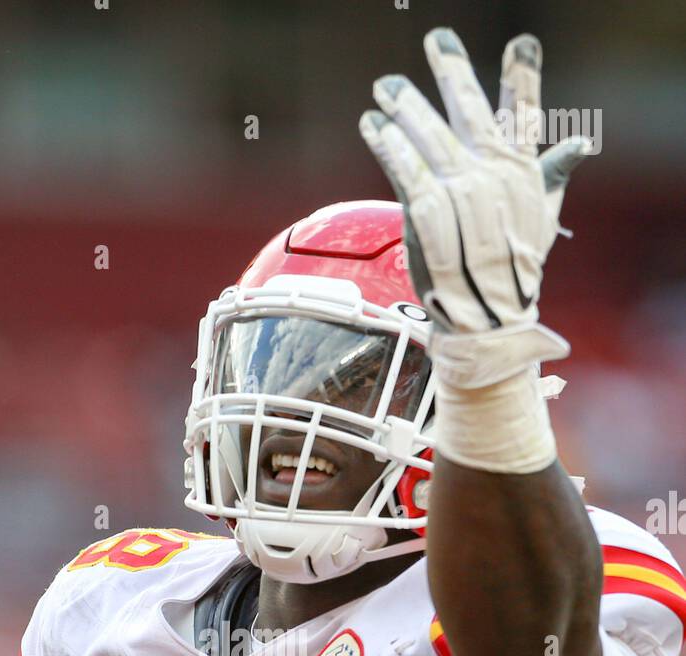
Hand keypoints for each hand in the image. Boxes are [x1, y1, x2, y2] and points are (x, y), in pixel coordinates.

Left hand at [360, 28, 590, 387]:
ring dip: (406, 106)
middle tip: (438, 39)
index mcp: (522, 174)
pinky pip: (405, 168)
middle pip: (472, 112)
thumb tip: (579, 144)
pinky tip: (373, 124)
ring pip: (430, 136)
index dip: (524, 79)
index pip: (526, 116)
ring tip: (386, 85)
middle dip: (454, 72)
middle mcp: (494, 177)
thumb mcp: (540, 217)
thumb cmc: (513, 269)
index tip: (523, 44)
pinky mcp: (428, 212)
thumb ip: (552, 175)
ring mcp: (461, 193)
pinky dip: (387, 145)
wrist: (486, 318)